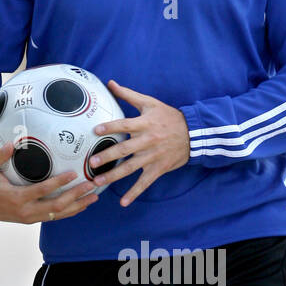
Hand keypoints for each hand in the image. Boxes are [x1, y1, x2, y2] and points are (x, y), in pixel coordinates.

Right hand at [0, 141, 99, 222]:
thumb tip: (13, 143)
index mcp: (16, 198)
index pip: (42, 191)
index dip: (59, 183)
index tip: (73, 173)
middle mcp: (26, 211)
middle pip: (57, 206)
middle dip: (76, 196)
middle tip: (92, 186)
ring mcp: (30, 218)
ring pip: (59, 214)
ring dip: (78, 206)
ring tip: (94, 197)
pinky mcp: (32, 219)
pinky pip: (55, 217)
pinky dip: (70, 211)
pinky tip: (82, 205)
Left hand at [88, 80, 189, 205]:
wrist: (193, 133)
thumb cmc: (168, 117)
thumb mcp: (150, 103)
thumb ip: (129, 95)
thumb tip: (111, 83)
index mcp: (145, 124)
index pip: (125, 125)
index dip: (110, 127)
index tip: (95, 131)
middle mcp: (148, 141)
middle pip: (125, 150)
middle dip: (108, 157)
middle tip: (91, 163)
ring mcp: (153, 157)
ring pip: (131, 168)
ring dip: (114, 176)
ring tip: (98, 182)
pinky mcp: (158, 168)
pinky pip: (145, 183)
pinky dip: (134, 193)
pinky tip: (123, 203)